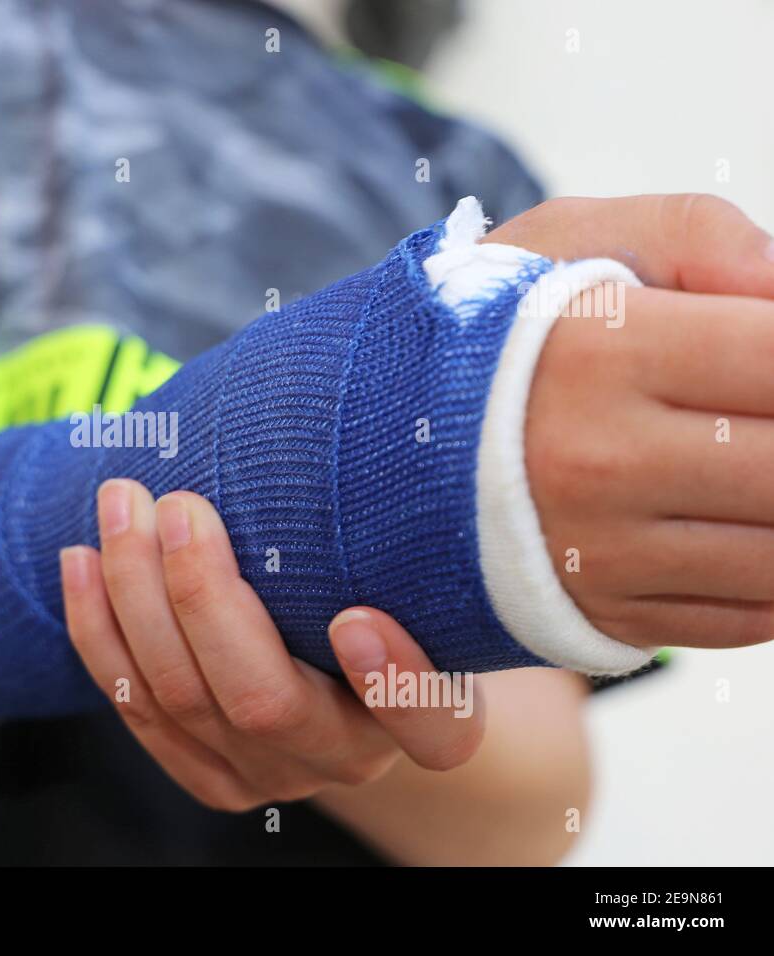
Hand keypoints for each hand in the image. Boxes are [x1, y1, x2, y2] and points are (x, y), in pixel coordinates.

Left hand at [58, 479, 484, 810]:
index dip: (395, 684)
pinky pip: (136, 710)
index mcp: (427, 723)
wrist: (339, 671)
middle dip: (203, 596)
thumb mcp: (411, 568)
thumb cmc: (384, 589)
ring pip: (181, 701)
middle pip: (261, 702)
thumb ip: (394, 535)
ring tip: (121, 506)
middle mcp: (345, 759)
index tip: (354, 616)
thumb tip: (346, 429)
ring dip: (135, 595)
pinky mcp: (206, 774)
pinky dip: (98, 631)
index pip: (434, 729)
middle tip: (178, 505)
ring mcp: (267, 776)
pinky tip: (79, 561)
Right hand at [490, 194, 773, 648]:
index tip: (772, 356)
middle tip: (759, 414)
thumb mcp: (569, 240)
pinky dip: (766, 574)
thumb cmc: (486, 332)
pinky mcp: (601, 614)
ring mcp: (597, 552)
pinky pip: (743, 615)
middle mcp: (597, 462)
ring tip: (746, 461)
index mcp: (598, 354)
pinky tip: (734, 520)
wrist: (371, 444)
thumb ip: (700, 236)